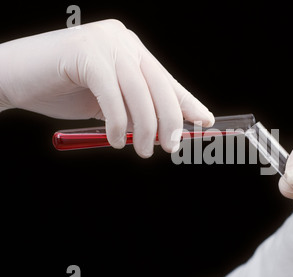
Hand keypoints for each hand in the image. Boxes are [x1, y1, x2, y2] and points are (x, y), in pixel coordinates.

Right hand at [0, 19, 213, 157]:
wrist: (13, 78)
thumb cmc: (61, 91)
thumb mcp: (110, 103)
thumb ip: (138, 111)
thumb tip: (170, 131)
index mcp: (131, 49)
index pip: (166, 79)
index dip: (187, 102)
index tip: (205, 122)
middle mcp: (122, 40)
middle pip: (159, 85)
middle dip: (171, 120)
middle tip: (171, 148)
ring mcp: (104, 42)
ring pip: (139, 92)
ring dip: (144, 128)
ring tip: (141, 152)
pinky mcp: (86, 52)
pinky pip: (113, 95)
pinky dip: (117, 122)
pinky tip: (112, 139)